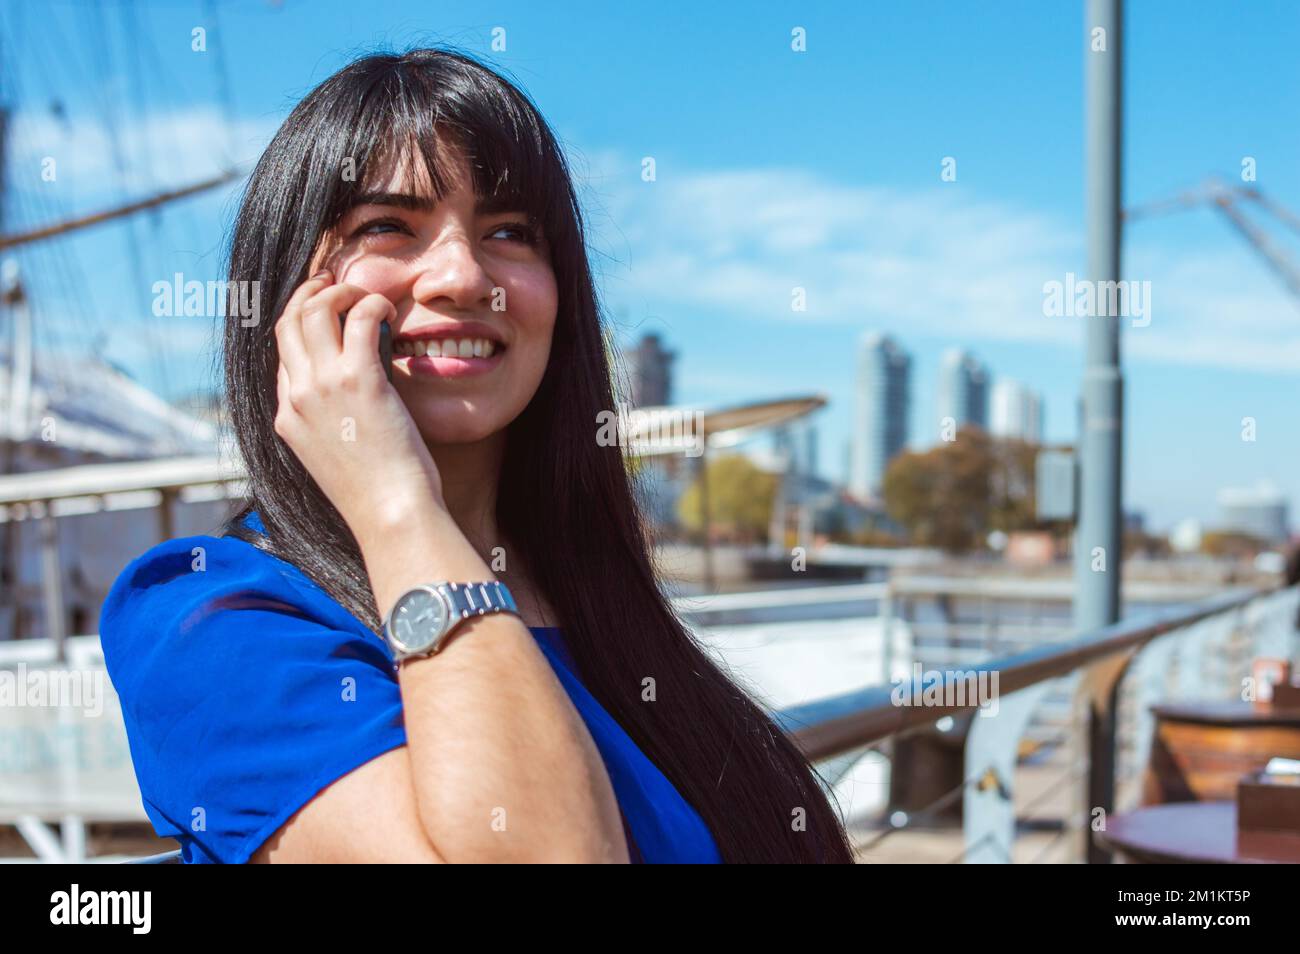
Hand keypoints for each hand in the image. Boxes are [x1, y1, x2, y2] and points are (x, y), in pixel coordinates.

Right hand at [273, 269, 444, 541]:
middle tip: (335, 282)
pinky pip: (359, 318)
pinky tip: (388, 309)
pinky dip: (372, 303)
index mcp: (286, 418)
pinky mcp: (360, 380)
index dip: (298, 323)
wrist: (390, 514)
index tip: (320, 308)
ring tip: (364, 294)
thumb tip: (351, 401)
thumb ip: (331, 425)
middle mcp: (297, 397)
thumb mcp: (335, 458)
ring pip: (314, 310)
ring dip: (340, 291)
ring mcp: (324, 387)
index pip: (280, 354)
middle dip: (309, 293)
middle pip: (287, 322)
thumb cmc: (377, 495)